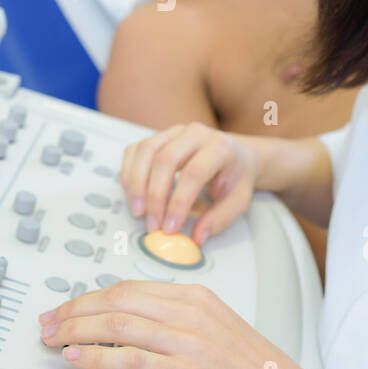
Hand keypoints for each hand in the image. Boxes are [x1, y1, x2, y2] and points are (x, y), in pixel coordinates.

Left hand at [39, 279, 348, 368]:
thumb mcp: (214, 333)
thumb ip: (176, 323)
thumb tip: (127, 328)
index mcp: (197, 297)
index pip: (129, 287)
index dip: (90, 296)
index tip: (66, 308)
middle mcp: (192, 312)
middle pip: (117, 300)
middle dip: (74, 309)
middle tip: (48, 320)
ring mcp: (190, 341)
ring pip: (118, 324)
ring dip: (76, 330)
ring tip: (52, 337)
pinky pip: (130, 358)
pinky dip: (95, 356)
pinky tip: (75, 357)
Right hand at [119, 122, 256, 245]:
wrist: (234, 154)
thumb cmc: (234, 175)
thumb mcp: (238, 200)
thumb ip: (218, 219)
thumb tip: (197, 236)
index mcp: (220, 147)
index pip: (193, 173)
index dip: (178, 202)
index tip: (170, 226)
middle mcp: (195, 133)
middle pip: (165, 160)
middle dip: (154, 197)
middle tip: (153, 224)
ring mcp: (174, 132)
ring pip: (146, 151)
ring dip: (136, 184)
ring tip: (139, 211)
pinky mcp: (159, 136)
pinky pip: (136, 150)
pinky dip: (129, 173)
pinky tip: (132, 194)